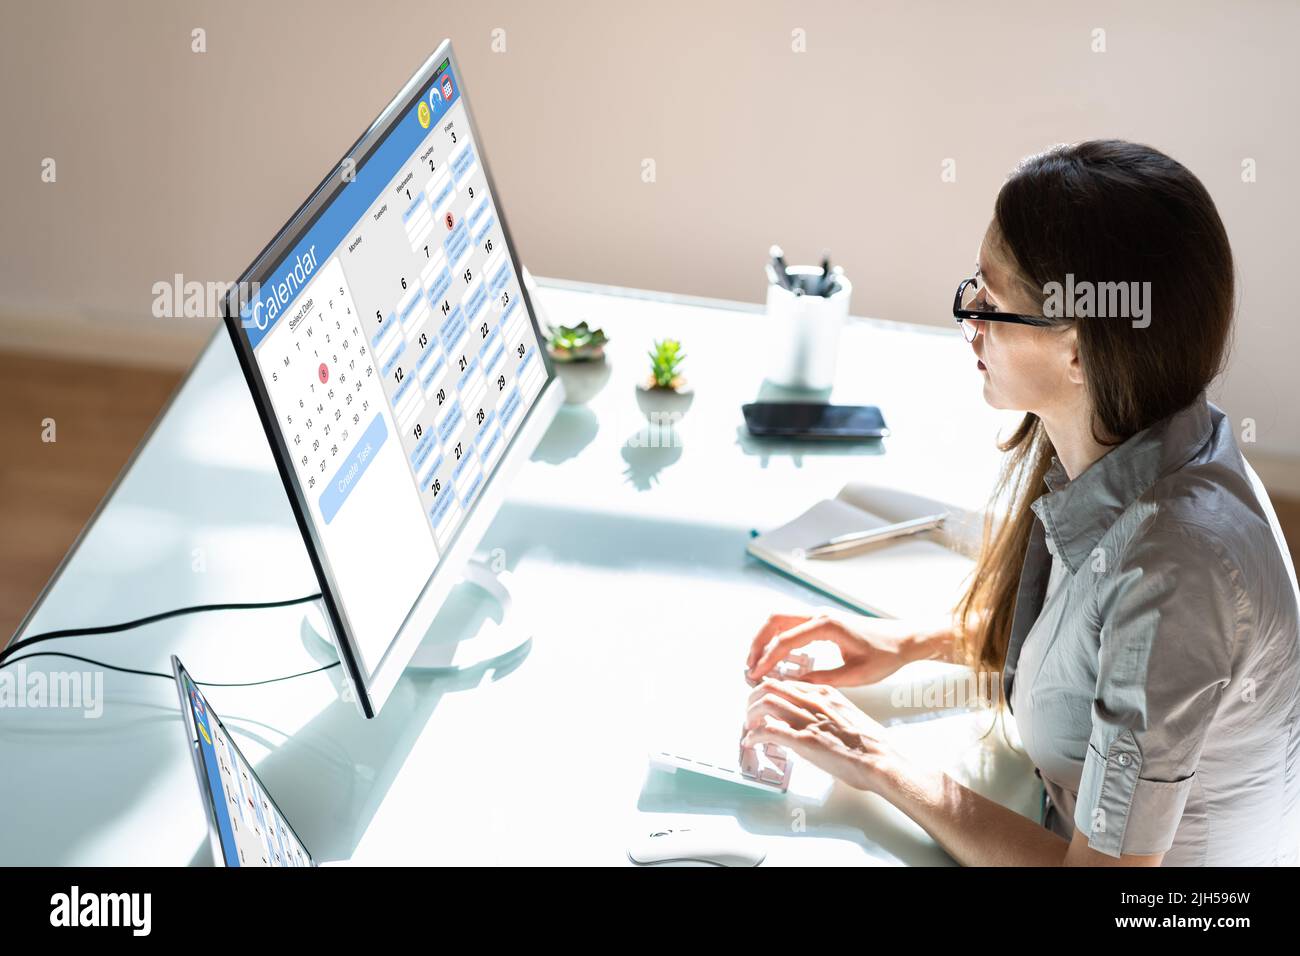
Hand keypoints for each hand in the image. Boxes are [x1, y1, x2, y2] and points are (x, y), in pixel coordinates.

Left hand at [741, 678, 899, 791]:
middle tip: (749, 715)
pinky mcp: (804, 740)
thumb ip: (826, 712)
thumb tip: (810, 721)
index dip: (767, 692)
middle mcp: (813, 700)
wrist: (881, 760)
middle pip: (769, 687)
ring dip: (750, 716)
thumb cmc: (871, 744)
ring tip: (748, 728)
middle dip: (752, 700)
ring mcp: (807, 719)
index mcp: (825, 693)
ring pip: (764, 703)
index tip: (761, 702)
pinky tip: (751, 743)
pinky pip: (768, 731)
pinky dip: (753, 736)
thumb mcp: (847, 716)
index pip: (785, 683)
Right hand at [744, 610, 924, 686]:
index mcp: (826, 625)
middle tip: (749, 666)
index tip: (755, 675)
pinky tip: (776, 658)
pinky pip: (791, 624)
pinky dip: (777, 638)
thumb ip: (822, 679)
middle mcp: (819, 615)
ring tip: (757, 662)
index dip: (767, 659)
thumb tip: (794, 684)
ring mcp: (819, 615)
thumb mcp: (855, 675)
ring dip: (765, 638)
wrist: (904, 639)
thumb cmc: (885, 655)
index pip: (786, 640)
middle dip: (758, 643)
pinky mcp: (822, 620)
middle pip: (775, 620)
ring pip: (780, 619)